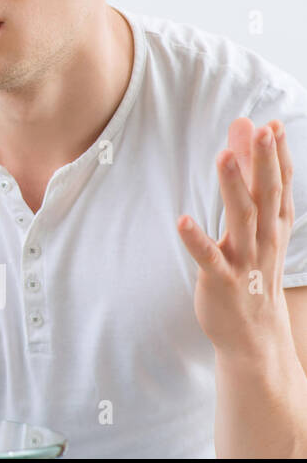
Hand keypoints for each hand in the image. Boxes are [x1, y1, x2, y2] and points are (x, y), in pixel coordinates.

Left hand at [179, 117, 295, 359]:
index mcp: (275, 227)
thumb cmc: (253, 271)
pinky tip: (181, 219)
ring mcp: (244, 261)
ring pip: (241, 219)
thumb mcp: (257, 229)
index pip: (280, 186)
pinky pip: (208, 258)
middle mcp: (265, 240)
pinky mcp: (220, 281)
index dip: (278, 156)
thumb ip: (251, 182)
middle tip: (261, 129)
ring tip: (223, 157)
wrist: (256, 338)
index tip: (273, 124)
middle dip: (264, 162)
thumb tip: (244, 137)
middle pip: (266, 195)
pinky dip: (196, 239)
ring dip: (233, 188)